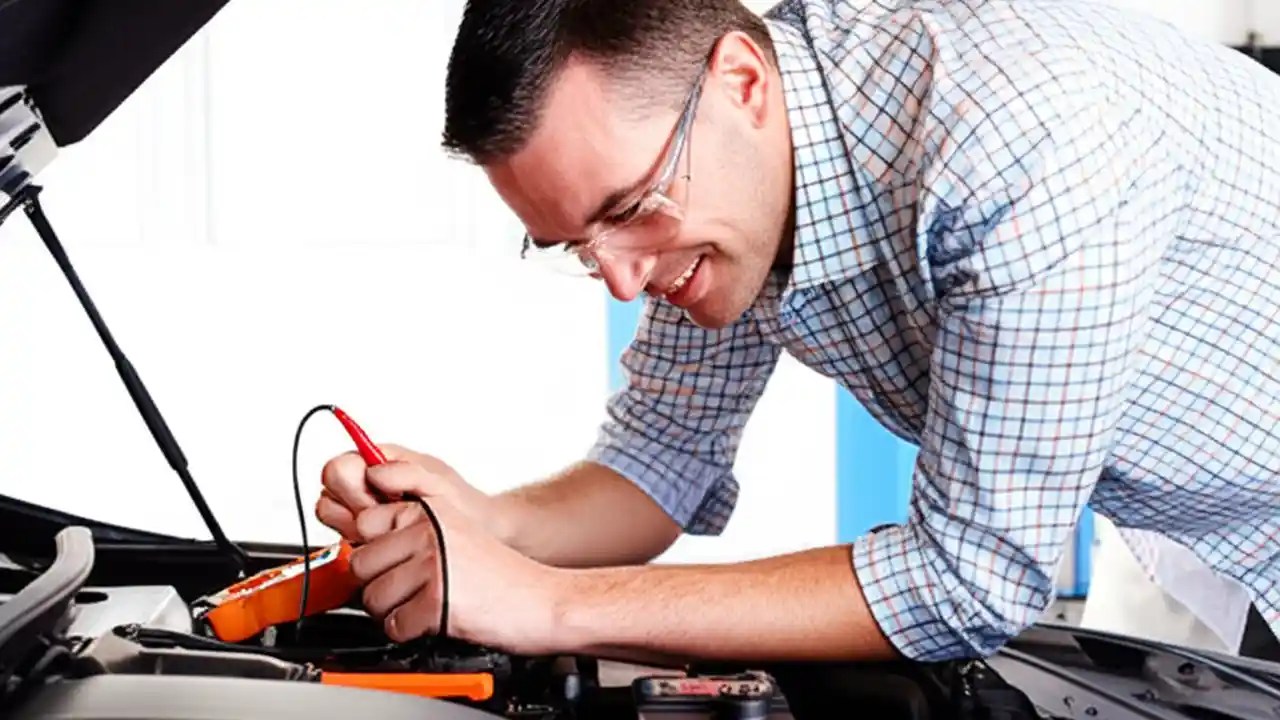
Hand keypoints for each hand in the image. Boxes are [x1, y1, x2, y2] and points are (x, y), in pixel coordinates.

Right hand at [315, 444, 504, 542]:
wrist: (476, 531)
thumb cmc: (459, 503)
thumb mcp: (438, 483)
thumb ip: (406, 472)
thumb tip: (373, 470)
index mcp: (378, 461)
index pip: (337, 467)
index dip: (349, 486)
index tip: (375, 499)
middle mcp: (365, 484)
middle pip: (328, 494)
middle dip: (353, 510)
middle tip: (387, 517)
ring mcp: (363, 510)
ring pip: (332, 517)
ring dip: (357, 528)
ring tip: (392, 529)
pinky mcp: (366, 535)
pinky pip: (346, 540)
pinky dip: (363, 544)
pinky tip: (391, 543)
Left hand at [347, 484, 561, 653]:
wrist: (542, 599)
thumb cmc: (500, 573)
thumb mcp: (454, 533)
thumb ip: (411, 532)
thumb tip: (360, 548)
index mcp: (429, 511)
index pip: (365, 525)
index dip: (376, 550)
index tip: (395, 562)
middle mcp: (427, 532)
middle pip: (361, 565)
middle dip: (380, 585)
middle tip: (411, 591)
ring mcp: (430, 566)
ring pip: (373, 598)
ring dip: (394, 611)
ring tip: (425, 606)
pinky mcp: (434, 602)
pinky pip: (394, 625)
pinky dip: (409, 631)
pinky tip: (434, 620)